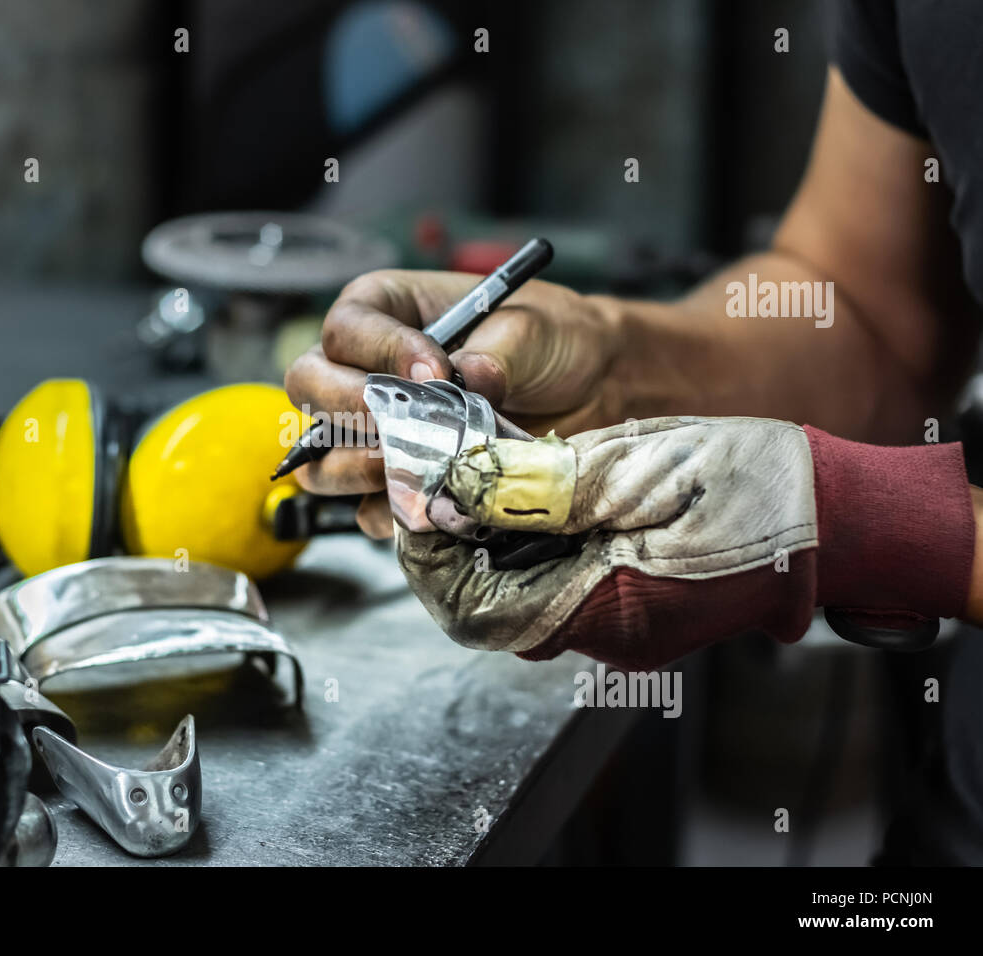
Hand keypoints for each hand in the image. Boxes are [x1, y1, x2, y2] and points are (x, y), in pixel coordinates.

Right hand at [283, 269, 621, 537]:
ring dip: (359, 469)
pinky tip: (437, 500)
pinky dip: (397, 512)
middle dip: (348, 411)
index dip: (380, 352)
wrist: (591, 388)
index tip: (434, 374)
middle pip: (308, 388)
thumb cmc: (550, 339)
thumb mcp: (530, 329)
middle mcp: (362, 368)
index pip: (347, 329)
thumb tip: (469, 378)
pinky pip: (368, 511)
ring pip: (321, 458)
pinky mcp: (398, 483)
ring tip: (418, 465)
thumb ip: (496, 351)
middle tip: (401, 426)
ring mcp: (373, 431)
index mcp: (384, 311)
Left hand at [396, 417, 820, 669]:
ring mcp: (619, 625)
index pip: (470, 610)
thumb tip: (457, 491)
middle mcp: (603, 636)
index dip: (428, 553)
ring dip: (491, 533)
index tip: (416, 495)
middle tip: (444, 472)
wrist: (836, 515)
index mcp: (602, 615)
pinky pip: (557, 579)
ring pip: (518, 588)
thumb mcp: (633, 472)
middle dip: (455, 537)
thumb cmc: (753, 487)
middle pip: (487, 600)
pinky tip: (531, 489)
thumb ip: (537, 489)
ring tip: (483, 470)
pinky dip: (531, 537)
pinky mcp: (631, 604)